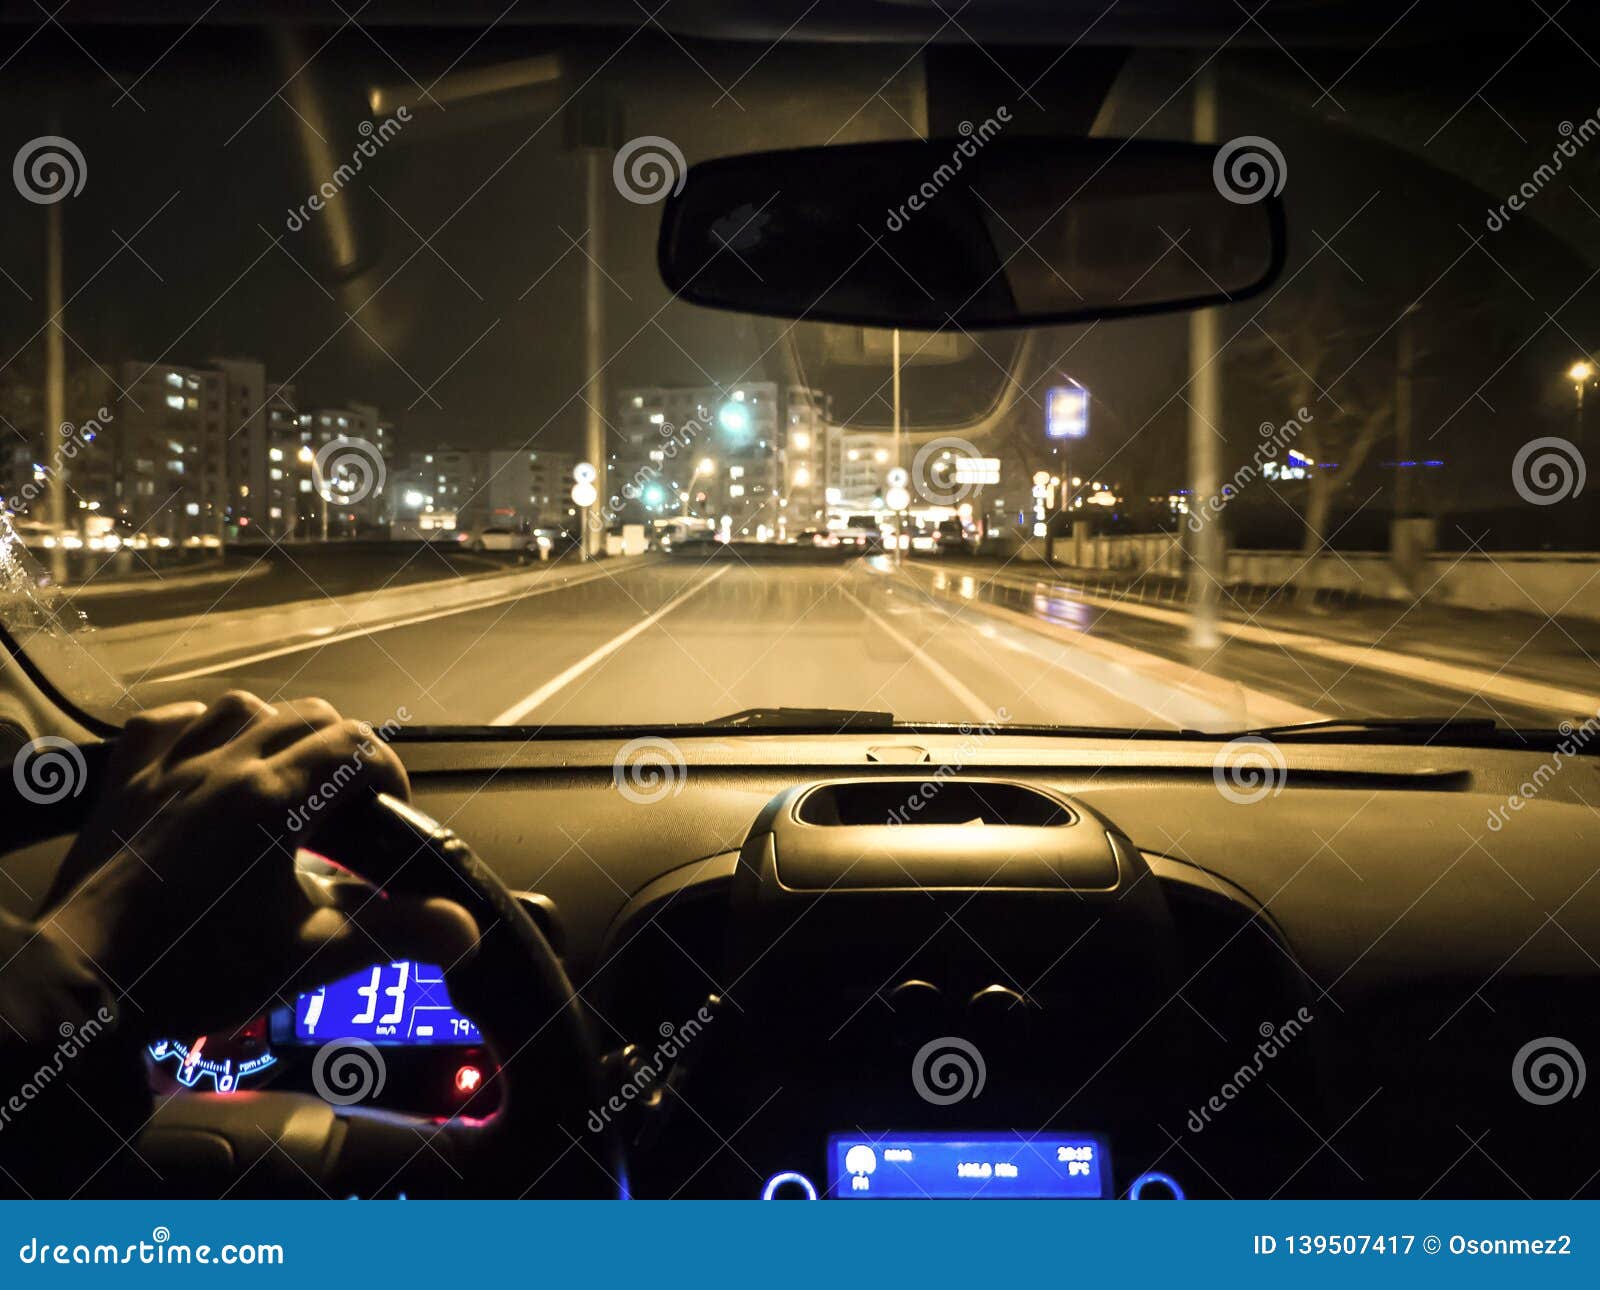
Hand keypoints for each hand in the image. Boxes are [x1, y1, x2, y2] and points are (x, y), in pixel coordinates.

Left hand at [43, 692, 477, 1038]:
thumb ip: (394, 933)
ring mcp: (167, 765)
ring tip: (289, 776)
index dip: (387, 774)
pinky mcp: (123, 780)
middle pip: (309, 716)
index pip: (356, 747)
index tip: (391, 817)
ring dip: (278, 731)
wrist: (86, 981)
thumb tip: (465, 929)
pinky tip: (211, 758)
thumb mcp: (311, 954)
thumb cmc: (198, 967)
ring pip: (242, 706)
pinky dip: (202, 729)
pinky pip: (168, 721)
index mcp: (274, 796)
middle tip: (350, 805)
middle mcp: (223, 762)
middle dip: (343, 751)